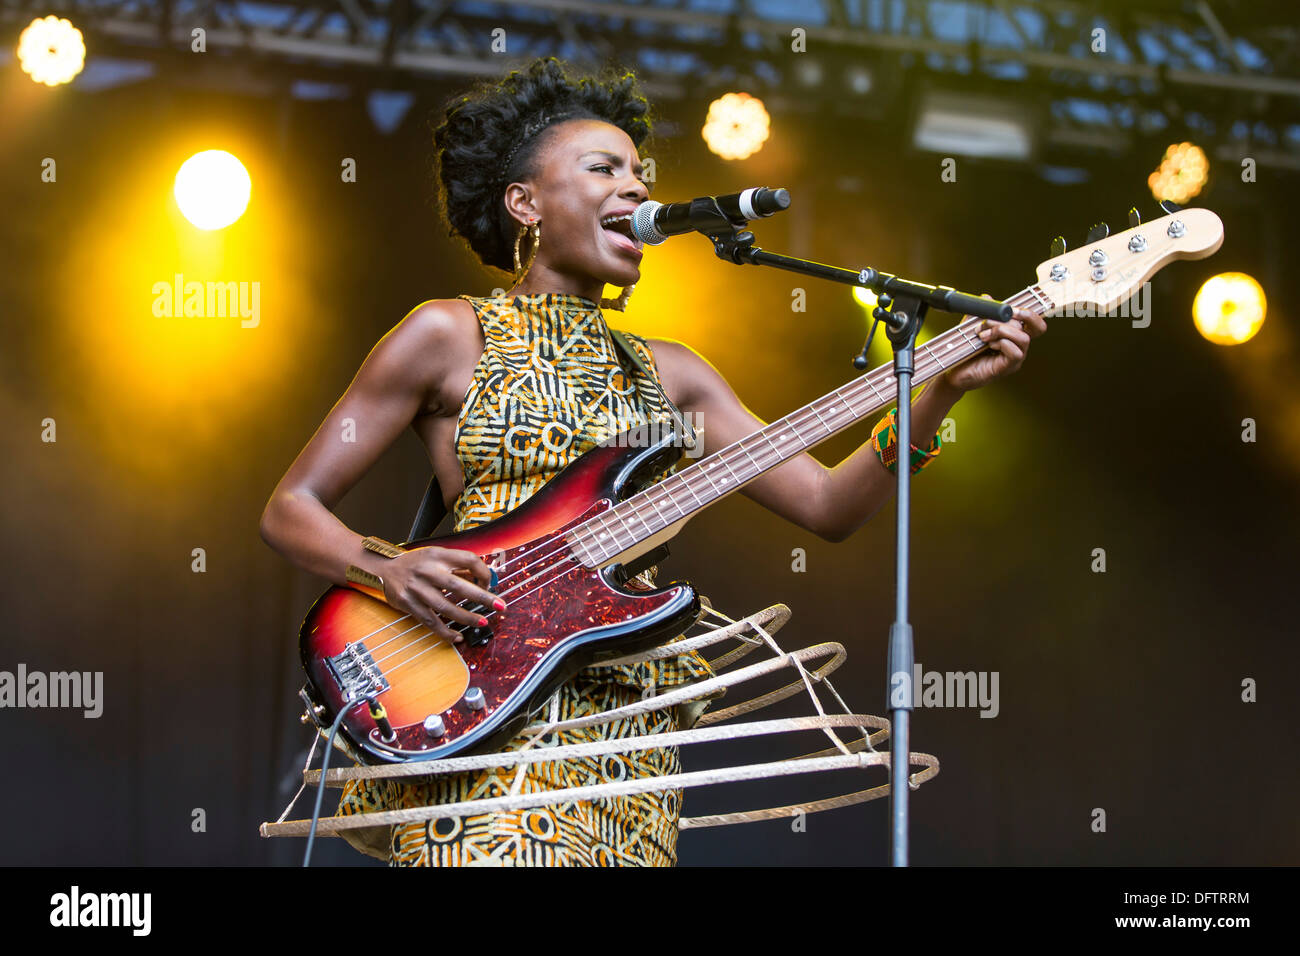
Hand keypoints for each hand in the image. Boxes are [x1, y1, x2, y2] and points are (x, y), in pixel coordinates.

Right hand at [382, 547, 501, 643]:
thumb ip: (457, 568)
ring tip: (481, 622)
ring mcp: (417, 588)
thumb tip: (484, 580)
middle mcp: (428, 571)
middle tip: (499, 606)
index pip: (468, 560)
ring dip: (466, 617)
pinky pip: (430, 621)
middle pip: (459, 586)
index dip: (483, 572)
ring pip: (445, 607)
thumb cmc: (415, 563)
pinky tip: (457, 637)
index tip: (489, 584)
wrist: (383, 568)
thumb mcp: (436, 557)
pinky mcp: (408, 604)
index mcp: (438, 555)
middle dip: (482, 597)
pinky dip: (445, 631)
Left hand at [942, 296, 1046, 393]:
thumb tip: (987, 297)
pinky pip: (1015, 353)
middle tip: (983, 324)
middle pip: (1029, 327)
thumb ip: (981, 312)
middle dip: (1004, 320)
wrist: (954, 371)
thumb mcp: (972, 326)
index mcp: (1014, 335)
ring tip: (982, 335)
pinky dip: (1002, 344)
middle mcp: (1018, 346)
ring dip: (1002, 331)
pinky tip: (988, 345)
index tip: (1010, 310)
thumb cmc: (965, 350)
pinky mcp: (1007, 368)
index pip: (1036, 323)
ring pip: (1023, 338)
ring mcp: (1015, 359)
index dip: (1029, 314)